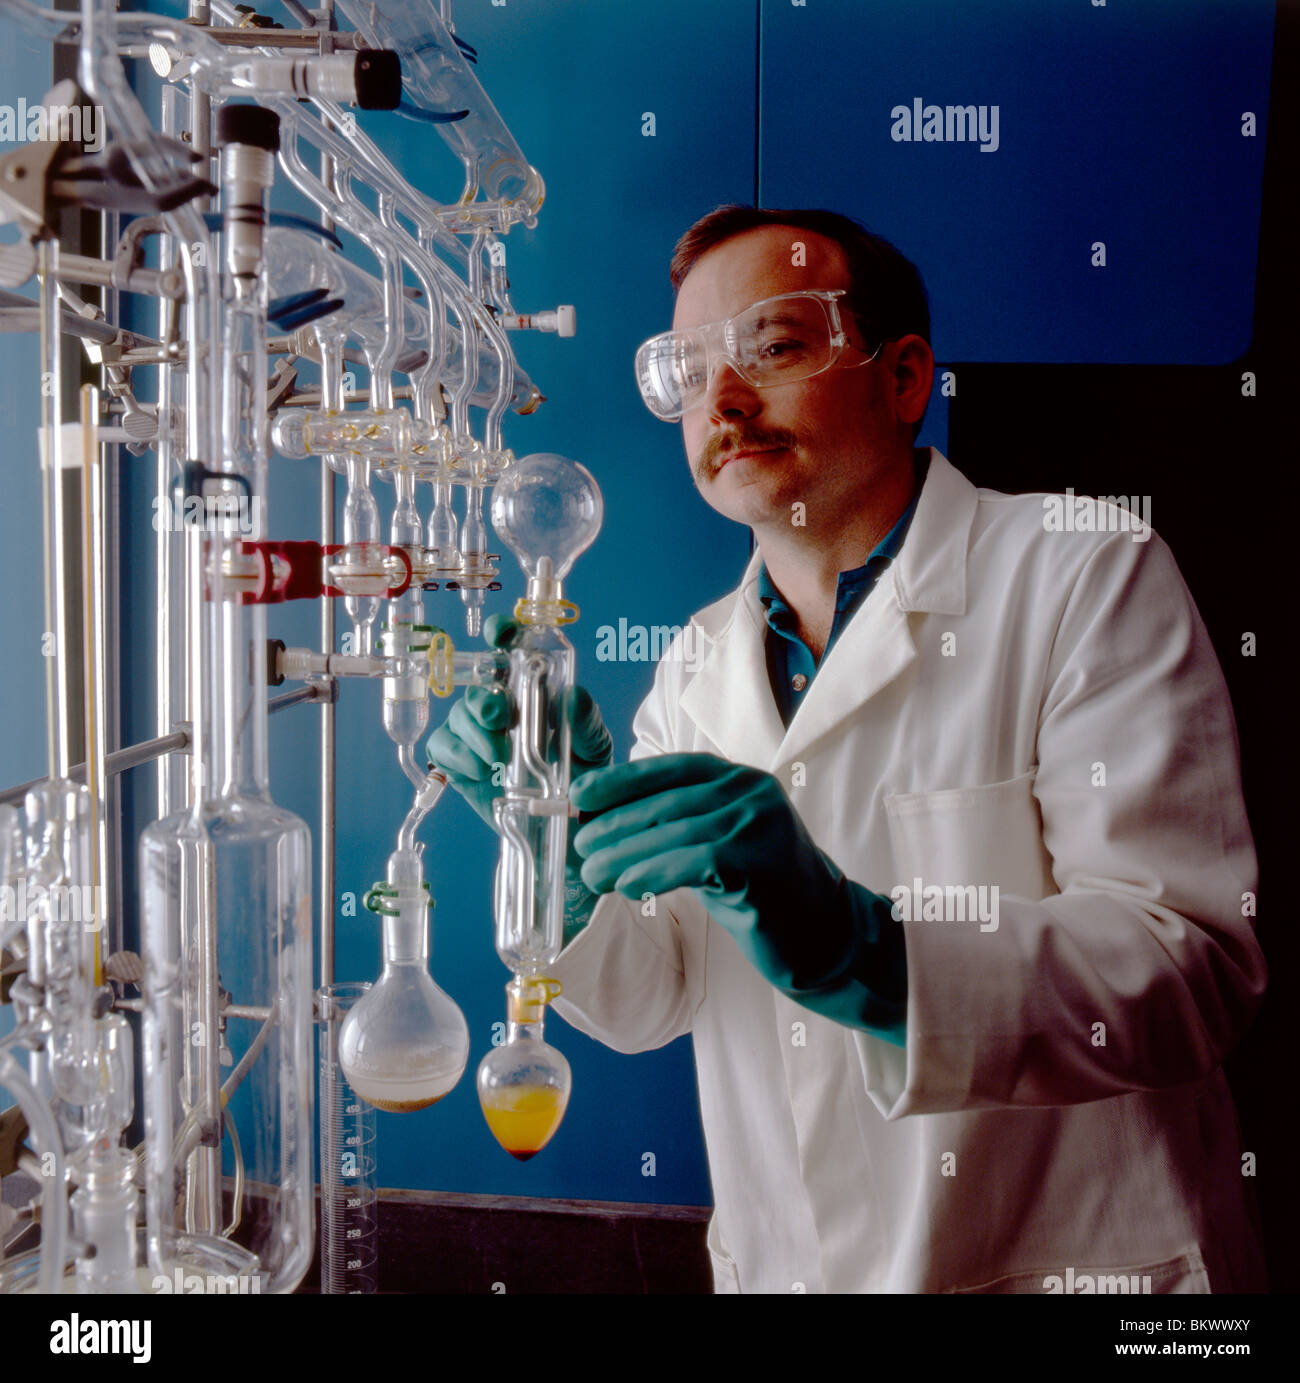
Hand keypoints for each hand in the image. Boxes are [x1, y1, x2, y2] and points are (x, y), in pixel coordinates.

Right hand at [425, 613, 612, 934]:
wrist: (576, 845)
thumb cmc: (591, 788)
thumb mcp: (598, 752)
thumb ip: (587, 722)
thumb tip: (572, 695)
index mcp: (538, 696)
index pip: (514, 653)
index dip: (503, 637)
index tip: (502, 635)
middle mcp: (506, 711)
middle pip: (478, 686)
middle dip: (485, 698)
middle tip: (501, 718)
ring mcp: (480, 739)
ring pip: (457, 716)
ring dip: (475, 733)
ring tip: (500, 759)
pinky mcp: (462, 768)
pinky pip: (443, 749)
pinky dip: (458, 757)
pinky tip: (483, 772)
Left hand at [570, 753, 906, 1039]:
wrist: (824, 934)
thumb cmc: (763, 890)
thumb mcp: (721, 843)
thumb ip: (679, 825)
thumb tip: (609, 822)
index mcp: (741, 779)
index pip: (671, 768)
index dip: (622, 780)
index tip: (582, 796)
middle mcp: (751, 793)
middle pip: (666, 801)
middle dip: (614, 824)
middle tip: (581, 846)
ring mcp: (757, 825)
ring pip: (672, 832)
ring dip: (622, 854)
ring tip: (592, 874)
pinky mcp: (756, 863)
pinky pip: (690, 863)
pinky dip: (650, 873)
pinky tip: (626, 886)